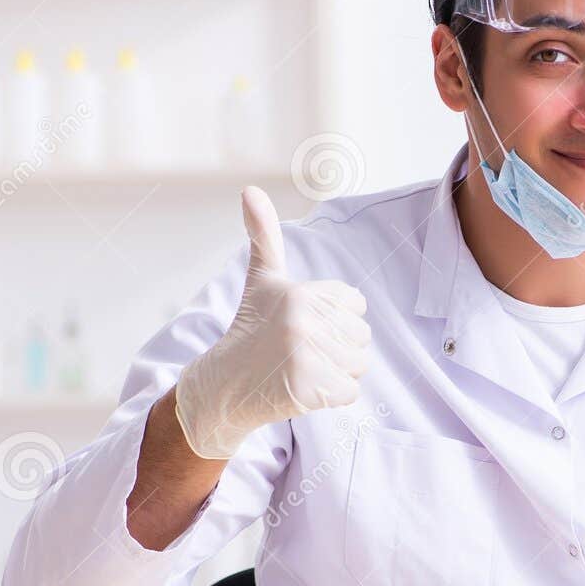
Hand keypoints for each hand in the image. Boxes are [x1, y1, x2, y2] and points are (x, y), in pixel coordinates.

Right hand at [174, 187, 370, 458]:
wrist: (223, 384)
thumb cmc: (250, 328)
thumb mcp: (262, 279)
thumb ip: (264, 235)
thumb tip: (250, 189)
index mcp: (301, 293)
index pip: (357, 306)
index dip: (335, 318)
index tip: (302, 324)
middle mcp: (304, 322)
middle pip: (361, 337)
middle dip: (337, 347)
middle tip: (298, 350)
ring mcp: (306, 357)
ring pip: (358, 365)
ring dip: (335, 372)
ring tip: (299, 367)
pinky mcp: (309, 389)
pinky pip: (350, 392)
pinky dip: (330, 396)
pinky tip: (301, 388)